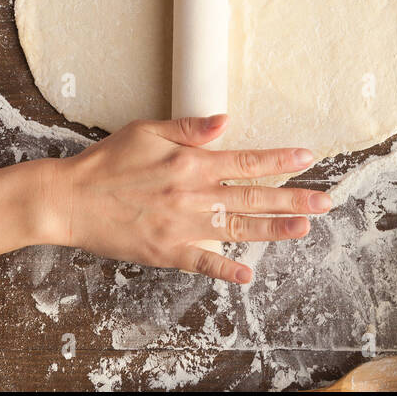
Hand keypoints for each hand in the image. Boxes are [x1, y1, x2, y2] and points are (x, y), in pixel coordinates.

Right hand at [39, 115, 331, 282]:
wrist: (70, 199)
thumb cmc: (107, 161)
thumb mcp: (146, 131)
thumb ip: (189, 128)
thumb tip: (224, 121)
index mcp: (191, 162)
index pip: (247, 161)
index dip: (280, 160)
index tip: (307, 158)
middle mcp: (193, 195)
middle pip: (254, 197)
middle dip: (294, 199)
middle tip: (326, 200)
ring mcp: (182, 226)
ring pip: (238, 229)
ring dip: (274, 230)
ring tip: (304, 228)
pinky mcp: (167, 252)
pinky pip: (204, 262)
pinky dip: (227, 269)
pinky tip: (249, 274)